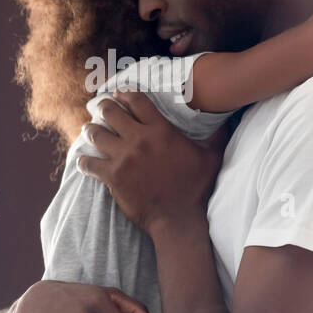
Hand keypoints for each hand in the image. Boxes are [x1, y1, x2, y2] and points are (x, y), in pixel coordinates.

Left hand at [77, 87, 227, 236]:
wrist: (178, 219)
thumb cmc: (196, 188)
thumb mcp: (211, 157)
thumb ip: (216, 135)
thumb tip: (229, 118)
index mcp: (160, 130)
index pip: (137, 101)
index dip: (125, 93)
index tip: (119, 93)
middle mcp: (139, 139)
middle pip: (111, 112)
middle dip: (103, 106)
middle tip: (99, 107)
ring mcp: (123, 158)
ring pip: (96, 134)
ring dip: (91, 130)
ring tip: (89, 128)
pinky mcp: (112, 177)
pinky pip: (89, 163)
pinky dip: (84, 161)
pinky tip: (83, 160)